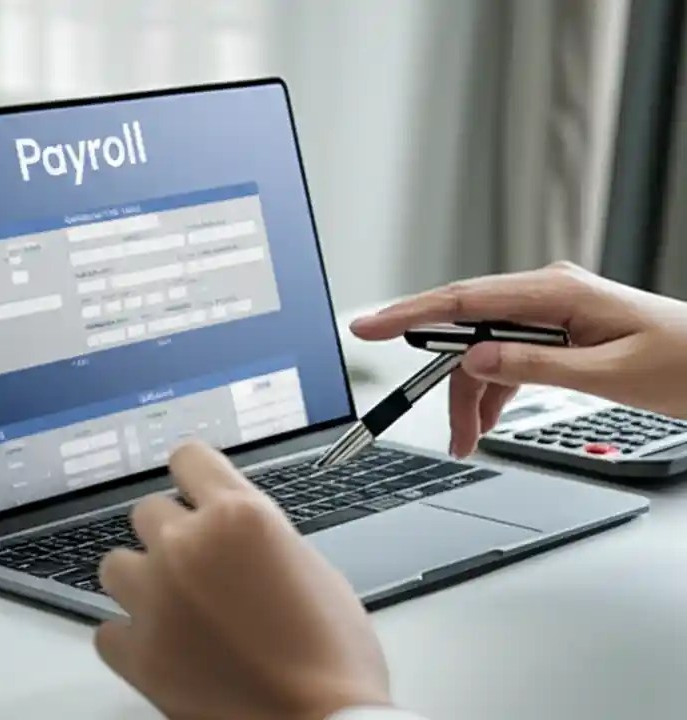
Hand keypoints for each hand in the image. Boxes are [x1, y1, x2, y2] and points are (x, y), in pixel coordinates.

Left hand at [95, 441, 390, 719]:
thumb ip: (260, 534)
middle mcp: (188, 546)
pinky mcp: (137, 652)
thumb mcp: (312, 567)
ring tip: (176, 609)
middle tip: (201, 570)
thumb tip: (231, 530)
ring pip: (117, 564)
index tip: (194, 490)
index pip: (187, 458)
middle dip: (173, 536)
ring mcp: (154, 598)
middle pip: (148, 512)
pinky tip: (164, 649)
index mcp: (239, 515)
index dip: (193, 477)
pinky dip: (131, 638)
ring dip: (142, 580)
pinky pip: (108, 629)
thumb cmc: (334, 656)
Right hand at [350, 262, 686, 456]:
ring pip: (483, 350)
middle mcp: (548, 294)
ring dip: (471, 395)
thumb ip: (535, 366)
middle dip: (446, 380)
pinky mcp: (555, 332)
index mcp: (558, 291)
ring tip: (469, 439)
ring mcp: (550, 311)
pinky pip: (505, 357)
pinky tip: (487, 421)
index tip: (369, 326)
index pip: (465, 300)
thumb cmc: (685, 363)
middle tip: (440, 426)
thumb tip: (475, 359)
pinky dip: (492, 390)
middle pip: (467, 330)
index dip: (409, 314)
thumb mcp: (608, 374)